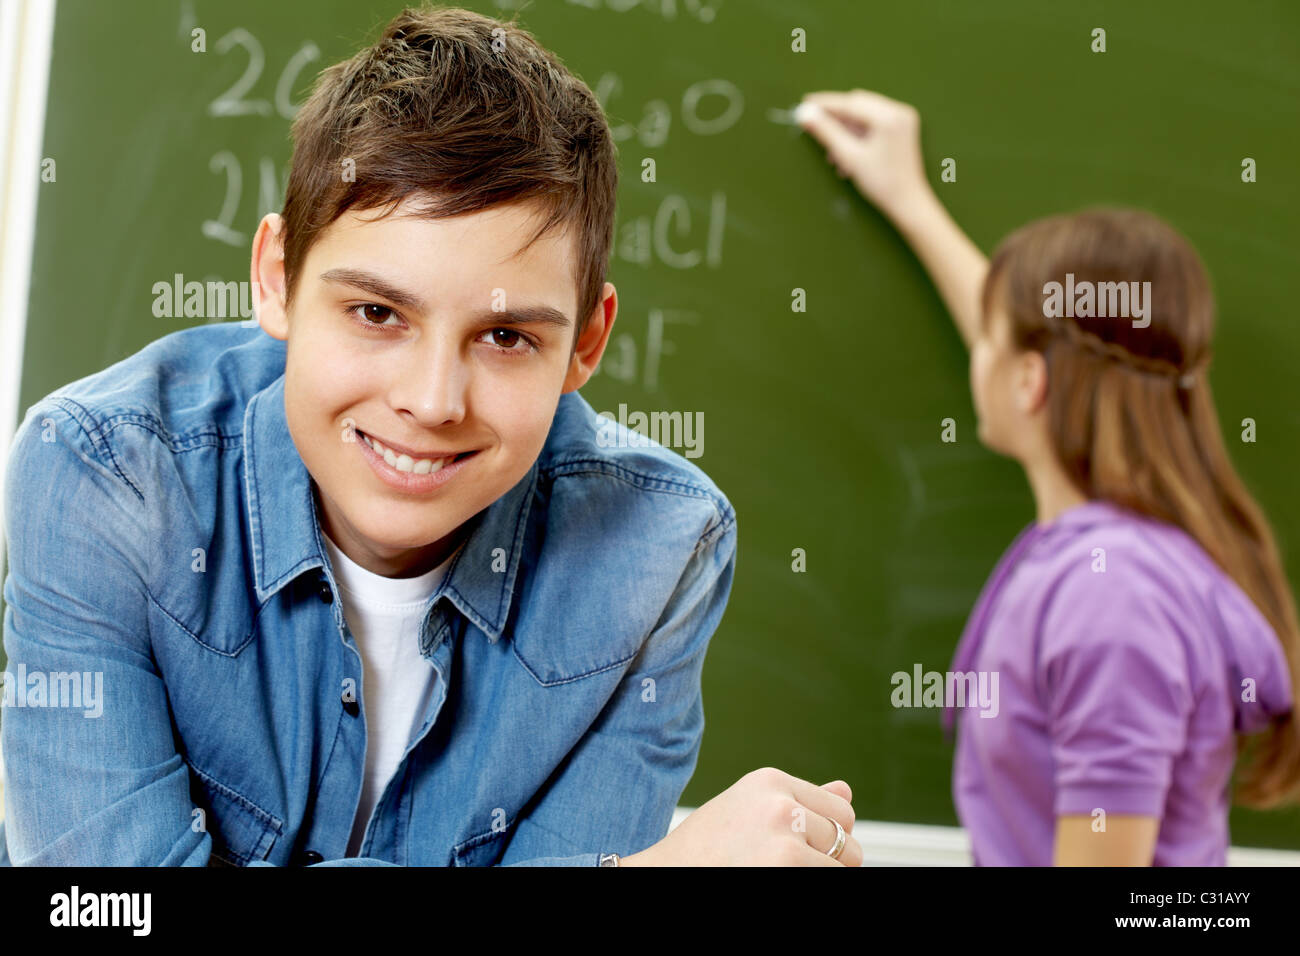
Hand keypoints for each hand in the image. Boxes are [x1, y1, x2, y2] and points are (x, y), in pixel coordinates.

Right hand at [621, 767, 860, 865]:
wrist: (663, 874)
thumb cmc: (704, 850)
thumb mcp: (747, 809)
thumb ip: (799, 801)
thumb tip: (846, 791)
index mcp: (771, 781)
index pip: (839, 811)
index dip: (828, 839)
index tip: (800, 850)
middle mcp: (781, 804)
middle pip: (846, 840)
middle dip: (831, 861)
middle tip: (789, 866)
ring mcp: (784, 839)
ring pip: (842, 867)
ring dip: (818, 874)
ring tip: (777, 871)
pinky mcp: (786, 866)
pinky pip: (825, 880)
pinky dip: (809, 883)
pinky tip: (774, 878)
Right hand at [797, 89, 931, 224]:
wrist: (907, 202)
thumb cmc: (882, 183)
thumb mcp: (850, 157)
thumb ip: (826, 133)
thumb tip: (805, 114)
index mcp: (890, 117)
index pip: (850, 103)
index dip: (825, 104)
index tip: (805, 102)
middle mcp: (899, 112)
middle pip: (857, 106)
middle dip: (835, 119)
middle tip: (814, 127)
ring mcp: (901, 119)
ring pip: (863, 116)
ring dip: (845, 131)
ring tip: (832, 155)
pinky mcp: (900, 128)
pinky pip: (872, 123)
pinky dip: (856, 136)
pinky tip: (846, 154)